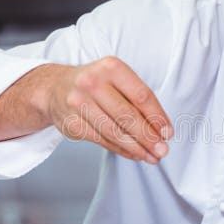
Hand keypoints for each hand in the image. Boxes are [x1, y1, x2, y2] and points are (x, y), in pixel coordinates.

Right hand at [45, 58, 172, 162]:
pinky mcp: (71, 123)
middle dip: (148, 137)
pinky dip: (121, 150)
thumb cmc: (96, 84)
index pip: (141, 95)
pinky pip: (102, 141)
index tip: (168, 132)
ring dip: (137, 148)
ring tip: (152, 156)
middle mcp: (92, 83)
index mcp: (111, 68)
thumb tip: (161, 130)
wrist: (56, 88)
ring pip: (114, 131)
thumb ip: (138, 99)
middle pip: (127, 116)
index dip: (157, 117)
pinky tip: (134, 154)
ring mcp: (79, 103)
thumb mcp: (117, 79)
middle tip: (163, 150)